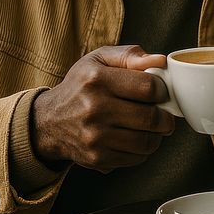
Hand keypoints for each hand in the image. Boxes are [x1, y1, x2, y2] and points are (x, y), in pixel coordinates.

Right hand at [31, 45, 174, 171]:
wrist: (48, 122)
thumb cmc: (81, 86)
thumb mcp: (98, 59)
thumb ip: (130, 55)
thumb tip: (160, 60)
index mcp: (97, 79)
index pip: (149, 87)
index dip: (162, 90)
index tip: (161, 93)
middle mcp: (94, 108)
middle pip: (151, 117)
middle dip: (165, 117)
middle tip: (164, 114)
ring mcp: (95, 136)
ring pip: (147, 141)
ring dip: (157, 135)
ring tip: (152, 127)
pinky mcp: (97, 157)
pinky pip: (136, 158)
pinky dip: (144, 150)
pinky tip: (136, 139)